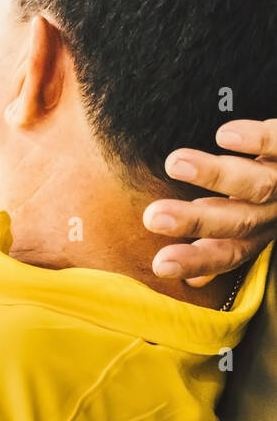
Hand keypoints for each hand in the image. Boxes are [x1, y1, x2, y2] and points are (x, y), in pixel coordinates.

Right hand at [143, 119, 276, 286]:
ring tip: (175, 162)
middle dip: (195, 221)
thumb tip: (194, 285)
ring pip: (257, 185)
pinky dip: (256, 140)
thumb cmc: (271, 191)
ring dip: (215, 176)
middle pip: (239, 222)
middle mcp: (273, 212)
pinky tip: (224, 135)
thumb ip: (220, 244)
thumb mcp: (250, 222)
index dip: (196, 261)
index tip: (159, 265)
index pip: (228, 253)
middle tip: (154, 216)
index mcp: (258, 230)